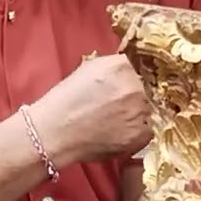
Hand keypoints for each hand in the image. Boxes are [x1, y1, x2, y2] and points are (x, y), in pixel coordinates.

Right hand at [29, 54, 151, 164]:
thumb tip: (125, 71)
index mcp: (120, 66)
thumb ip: (111, 66)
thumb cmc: (64, 101)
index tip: (113, 91)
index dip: (123, 82)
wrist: (54, 132)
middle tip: (111, 110)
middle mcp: (134, 86)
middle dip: (130, 99)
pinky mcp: (140, 135)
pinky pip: (146, 131)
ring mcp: (139, 111)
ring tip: (111, 123)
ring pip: (145, 111)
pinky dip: (134, 134)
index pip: (132, 71)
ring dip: (133, 116)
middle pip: (141, 90)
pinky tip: (116, 135)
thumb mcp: (86, 69)